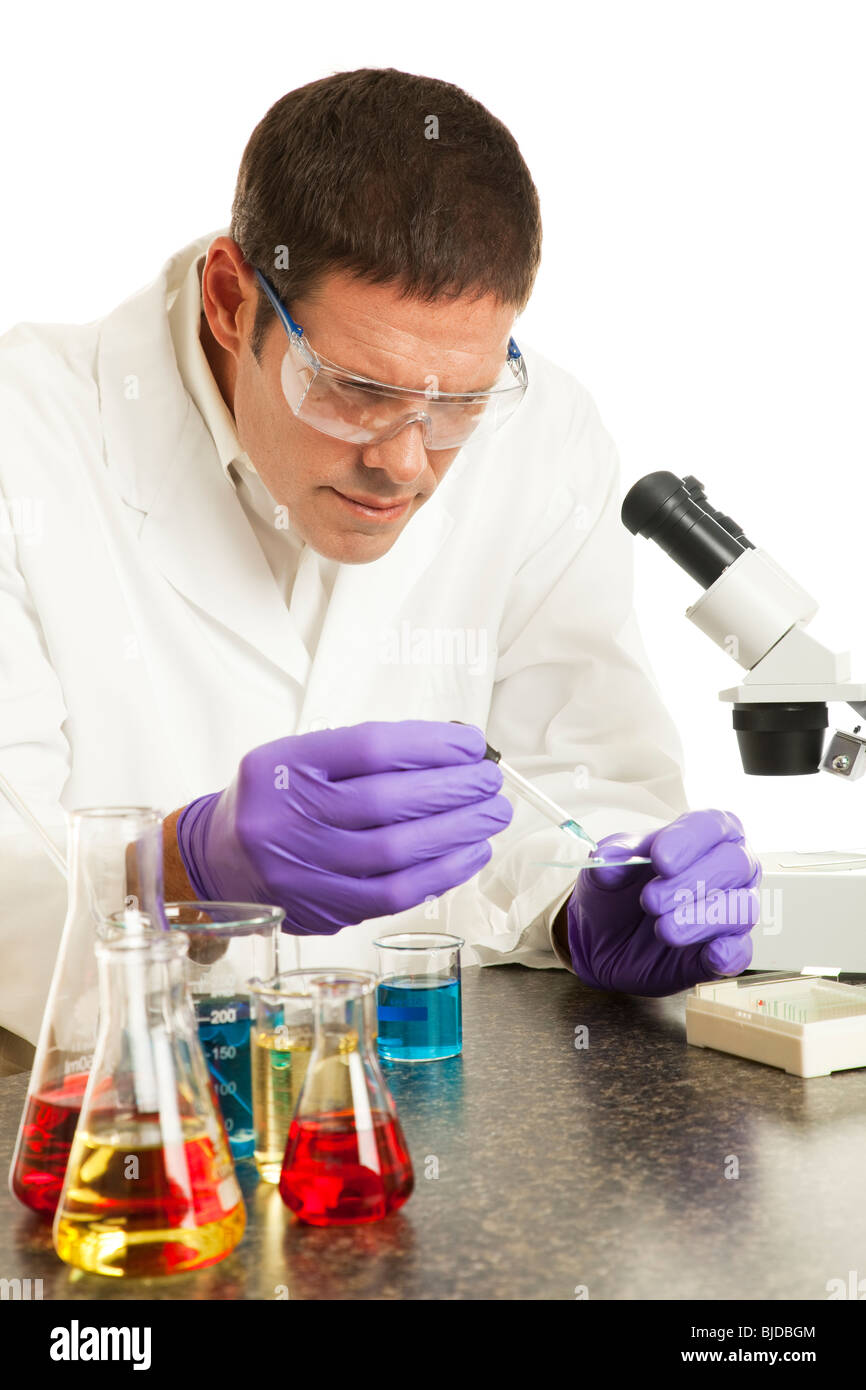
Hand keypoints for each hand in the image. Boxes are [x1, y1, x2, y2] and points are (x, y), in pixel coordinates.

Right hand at [176, 720, 511, 934]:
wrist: (218, 862)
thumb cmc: (277, 801)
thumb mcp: (300, 757)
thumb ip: (364, 755)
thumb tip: (452, 753)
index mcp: (283, 765)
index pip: (368, 747)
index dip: (430, 744)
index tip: (470, 744)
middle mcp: (287, 817)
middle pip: (385, 802)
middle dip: (452, 790)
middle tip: (490, 783)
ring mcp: (302, 869)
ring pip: (394, 852)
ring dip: (456, 833)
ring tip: (491, 816)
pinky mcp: (322, 908)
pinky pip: (393, 895)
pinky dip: (441, 873)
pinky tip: (469, 854)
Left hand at [566, 809, 760, 995]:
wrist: (605, 941)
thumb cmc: (618, 891)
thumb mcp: (605, 869)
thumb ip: (610, 858)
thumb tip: (610, 858)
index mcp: (704, 835)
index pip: (712, 824)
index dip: (689, 841)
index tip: (660, 860)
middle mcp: (730, 868)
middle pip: (735, 864)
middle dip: (690, 883)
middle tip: (651, 901)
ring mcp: (733, 910)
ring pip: (741, 908)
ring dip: (701, 919)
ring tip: (663, 929)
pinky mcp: (727, 950)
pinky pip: (742, 951)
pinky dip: (729, 953)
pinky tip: (711, 954)